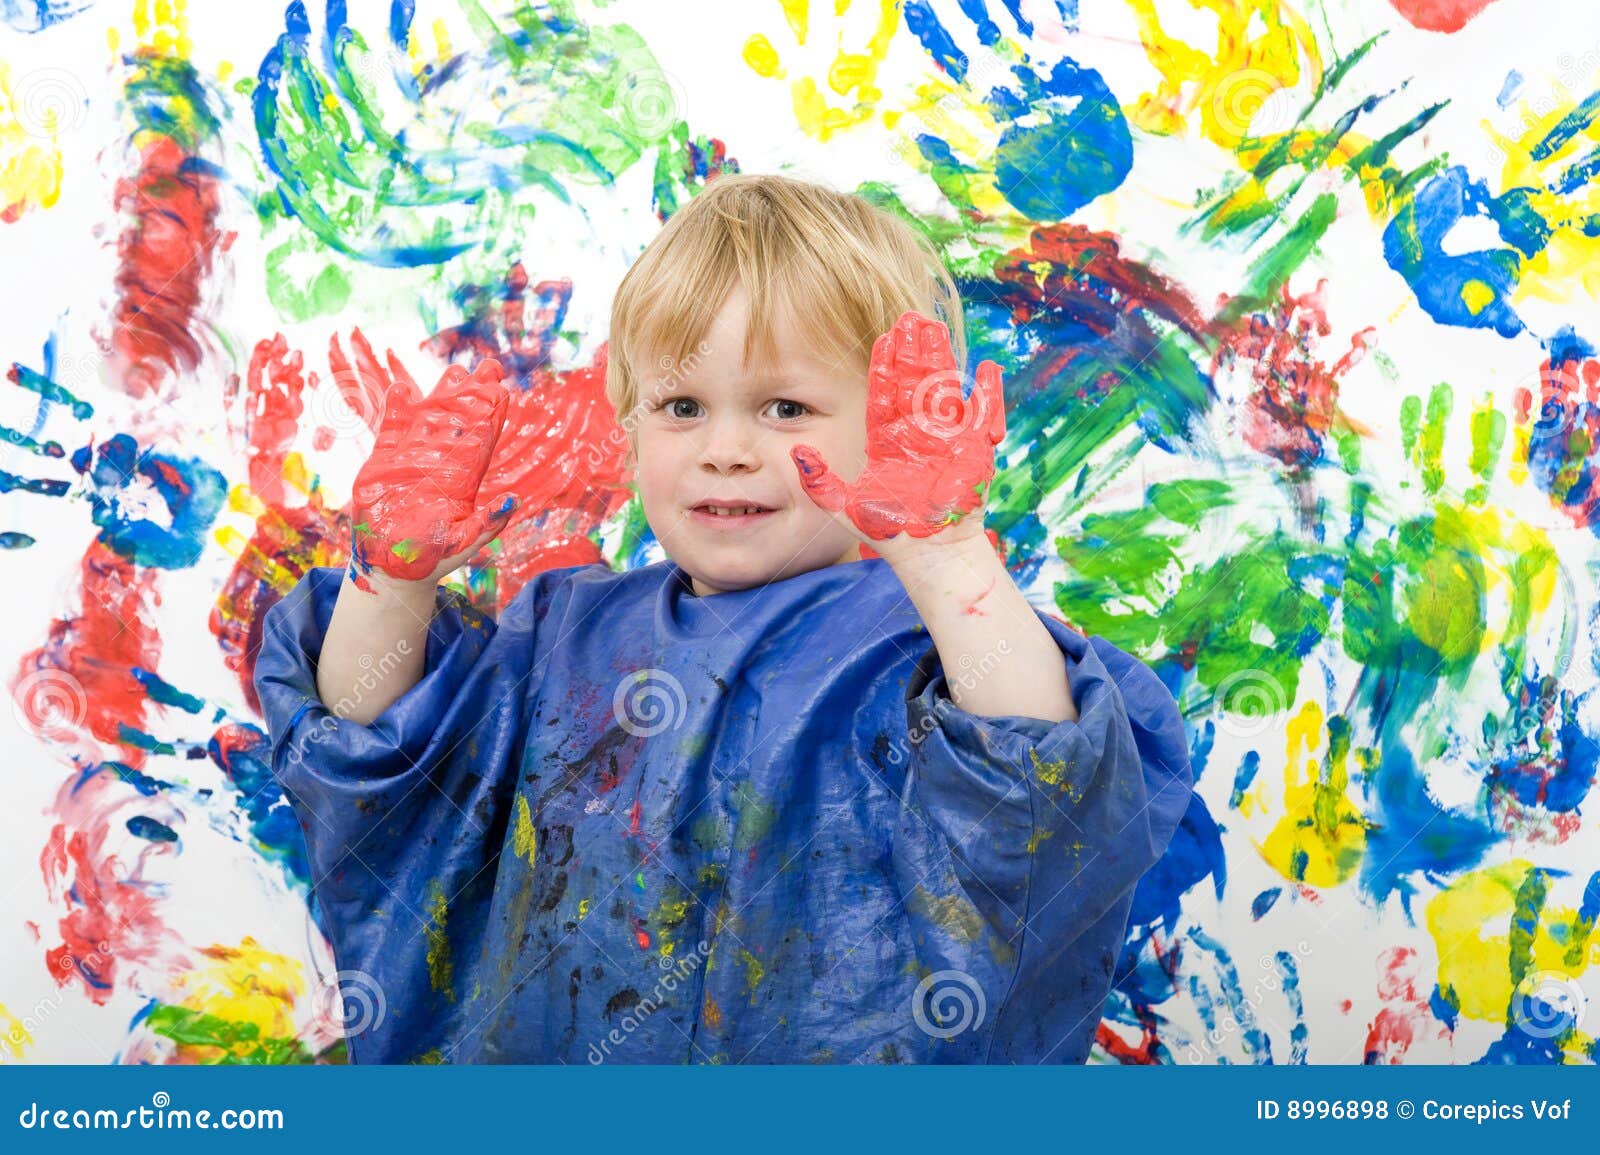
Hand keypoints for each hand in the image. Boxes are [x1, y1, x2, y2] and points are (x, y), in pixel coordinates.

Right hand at [348, 358, 515, 590]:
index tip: (503, 389)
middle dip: (474, 395)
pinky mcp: (382, 466)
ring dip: (440, 396)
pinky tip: (403, 389)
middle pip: (459, 422)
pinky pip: (391, 433)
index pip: (481, 441)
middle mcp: (439, 465)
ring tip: (453, 371)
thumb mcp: (463, 544)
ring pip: (428, 421)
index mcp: (462, 481)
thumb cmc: (432, 560)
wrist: (392, 568)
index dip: (491, 416)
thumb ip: (486, 525)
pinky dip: (396, 412)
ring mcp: (410, 462)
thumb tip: (513, 501)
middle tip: (489, 365)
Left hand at [790, 311, 1004, 555]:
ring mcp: (946, 439)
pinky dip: (985, 393)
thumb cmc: (889, 532)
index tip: (883, 338)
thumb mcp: (845, 506)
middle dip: (912, 350)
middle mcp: (917, 434)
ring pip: (943, 389)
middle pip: (914, 383)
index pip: (885, 395)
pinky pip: (980, 416)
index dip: (885, 367)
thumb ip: (820, 481)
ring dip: (940, 359)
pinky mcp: (973, 451)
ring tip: (936, 327)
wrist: (928, 554)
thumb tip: (797, 451)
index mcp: (889, 441)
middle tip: (910, 317)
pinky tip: (985, 368)